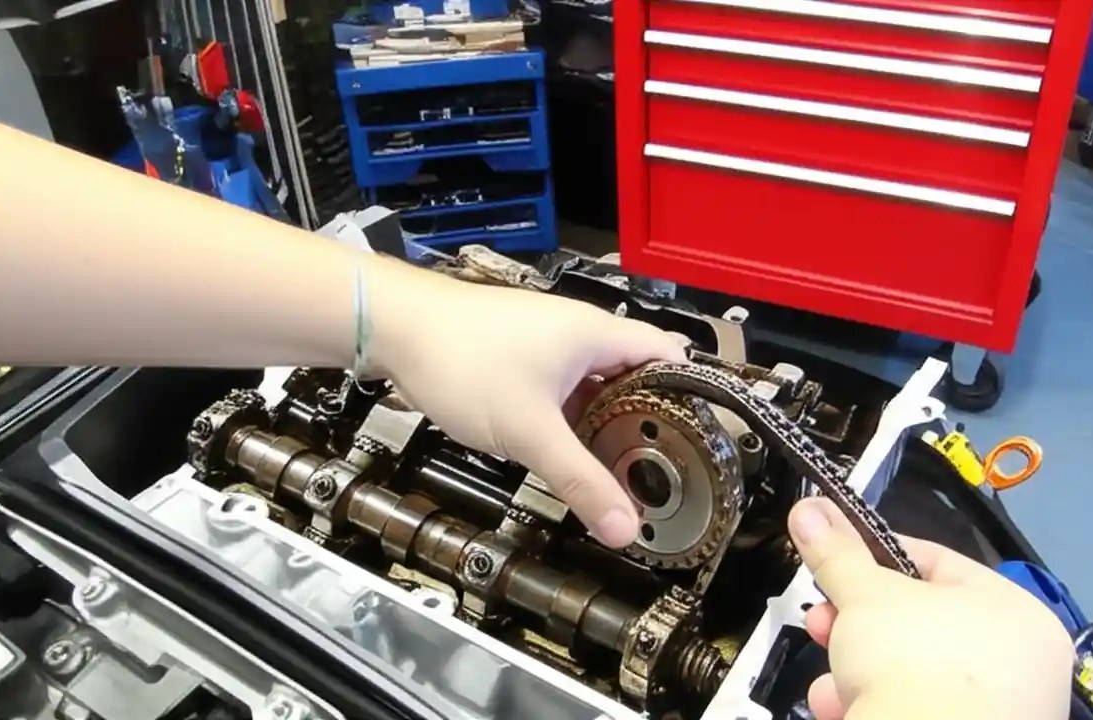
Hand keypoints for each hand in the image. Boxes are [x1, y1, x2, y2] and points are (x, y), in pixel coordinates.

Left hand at [371, 263, 683, 547]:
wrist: (393, 327)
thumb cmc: (465, 362)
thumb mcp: (529, 431)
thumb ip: (580, 480)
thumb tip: (625, 528)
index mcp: (598, 334)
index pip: (670, 356)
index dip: (691, 397)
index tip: (698, 444)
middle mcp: (580, 333)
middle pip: (636, 376)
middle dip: (648, 422)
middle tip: (659, 472)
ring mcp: (548, 344)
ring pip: (596, 386)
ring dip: (607, 424)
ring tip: (619, 471)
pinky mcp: (520, 357)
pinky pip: (564, 391)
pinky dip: (572, 420)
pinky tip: (566, 453)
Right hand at [788, 497, 1074, 719]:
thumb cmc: (913, 661)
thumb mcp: (866, 595)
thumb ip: (837, 552)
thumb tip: (808, 509)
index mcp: (1016, 613)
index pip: (938, 565)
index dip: (877, 557)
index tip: (835, 561)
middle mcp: (1019, 666)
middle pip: (917, 625)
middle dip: (856, 625)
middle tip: (822, 621)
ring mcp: (997, 716)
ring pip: (909, 675)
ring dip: (856, 672)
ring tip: (830, 681)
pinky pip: (912, 713)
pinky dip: (873, 709)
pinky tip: (840, 709)